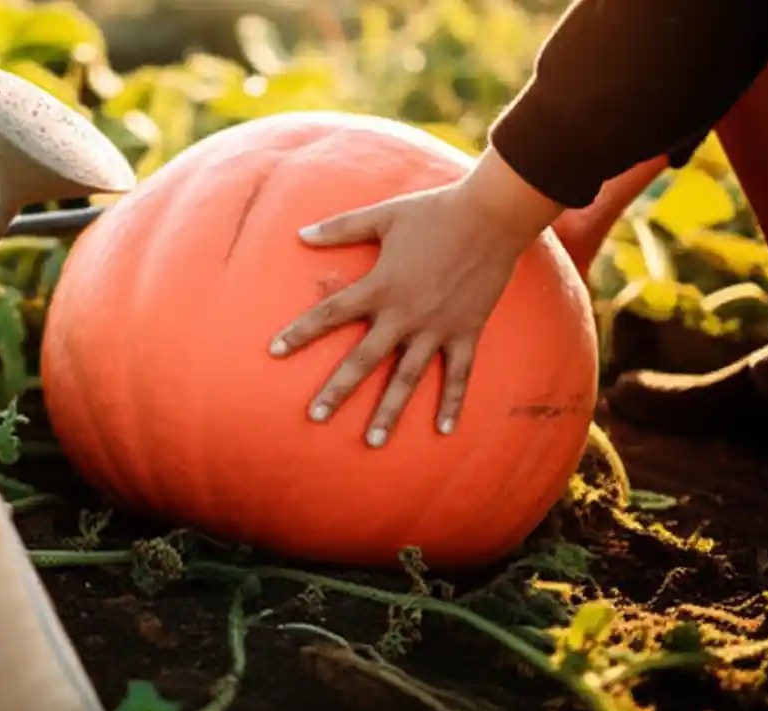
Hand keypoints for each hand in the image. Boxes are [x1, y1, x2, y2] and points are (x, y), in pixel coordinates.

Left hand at [268, 147, 563, 446]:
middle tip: (315, 417)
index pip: (330, 314)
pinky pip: (458, 375)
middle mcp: (405, 314)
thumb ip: (340, 228)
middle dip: (338, 390)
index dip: (300, 332)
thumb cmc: (433, 212)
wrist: (492, 216)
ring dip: (389, 411)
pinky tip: (443, 431)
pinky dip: (451, 402)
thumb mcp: (382, 216)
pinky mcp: (466, 332)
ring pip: (407, 378)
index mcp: (380, 286)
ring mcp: (437, 328)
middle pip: (364, 360)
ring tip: (373, 441)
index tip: (274, 352)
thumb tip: (299, 234)